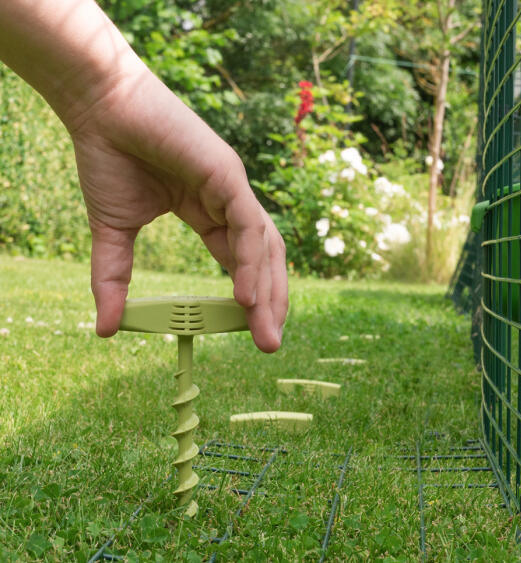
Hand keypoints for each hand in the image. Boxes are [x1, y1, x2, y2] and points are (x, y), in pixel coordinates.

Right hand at [70, 70, 286, 352]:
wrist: (98, 108)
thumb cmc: (108, 158)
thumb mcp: (112, 233)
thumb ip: (114, 280)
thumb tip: (106, 330)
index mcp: (210, 213)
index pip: (241, 262)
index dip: (250, 296)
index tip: (251, 332)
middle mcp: (230, 202)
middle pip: (263, 259)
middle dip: (270, 303)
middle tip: (270, 344)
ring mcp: (232, 186)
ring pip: (264, 246)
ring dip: (268, 291)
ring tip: (266, 332)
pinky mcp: (227, 172)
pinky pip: (247, 225)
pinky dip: (250, 261)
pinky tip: (248, 297)